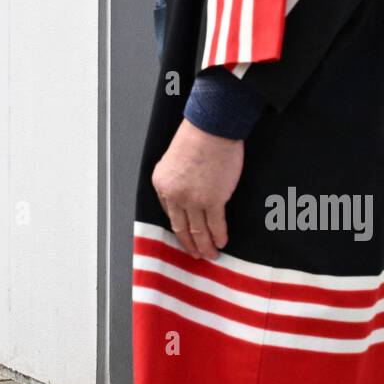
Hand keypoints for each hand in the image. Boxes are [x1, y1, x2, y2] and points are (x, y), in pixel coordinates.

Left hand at [151, 119, 243, 260]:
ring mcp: (193, 200)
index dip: (179, 227)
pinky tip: (222, 242)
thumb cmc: (196, 137)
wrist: (211, 128)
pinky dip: (219, 236)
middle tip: (195, 254)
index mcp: (161, 184)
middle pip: (181, 227)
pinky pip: (215, 226)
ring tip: (211, 254)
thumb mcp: (174, 160)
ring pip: (198, 231)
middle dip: (189, 244)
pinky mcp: (213, 200)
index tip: (185, 235)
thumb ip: (177, 180)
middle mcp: (174, 196)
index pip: (168, 213)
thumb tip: (189, 197)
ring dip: (205, 246)